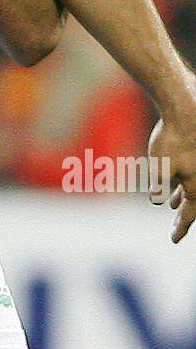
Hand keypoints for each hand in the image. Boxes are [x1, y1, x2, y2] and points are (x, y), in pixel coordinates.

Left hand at [148, 100, 195, 241]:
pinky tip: (173, 177)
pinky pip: (192, 172)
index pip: (189, 215)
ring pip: (193, 186)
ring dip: (182, 195)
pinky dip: (182, 179)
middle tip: (178, 227)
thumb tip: (157, 201)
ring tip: (172, 203)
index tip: (174, 240)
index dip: (180, 228)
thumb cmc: (173, 139)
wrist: (186, 108)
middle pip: (195, 202)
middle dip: (185, 214)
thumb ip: (161, 187)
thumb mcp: (161, 167)